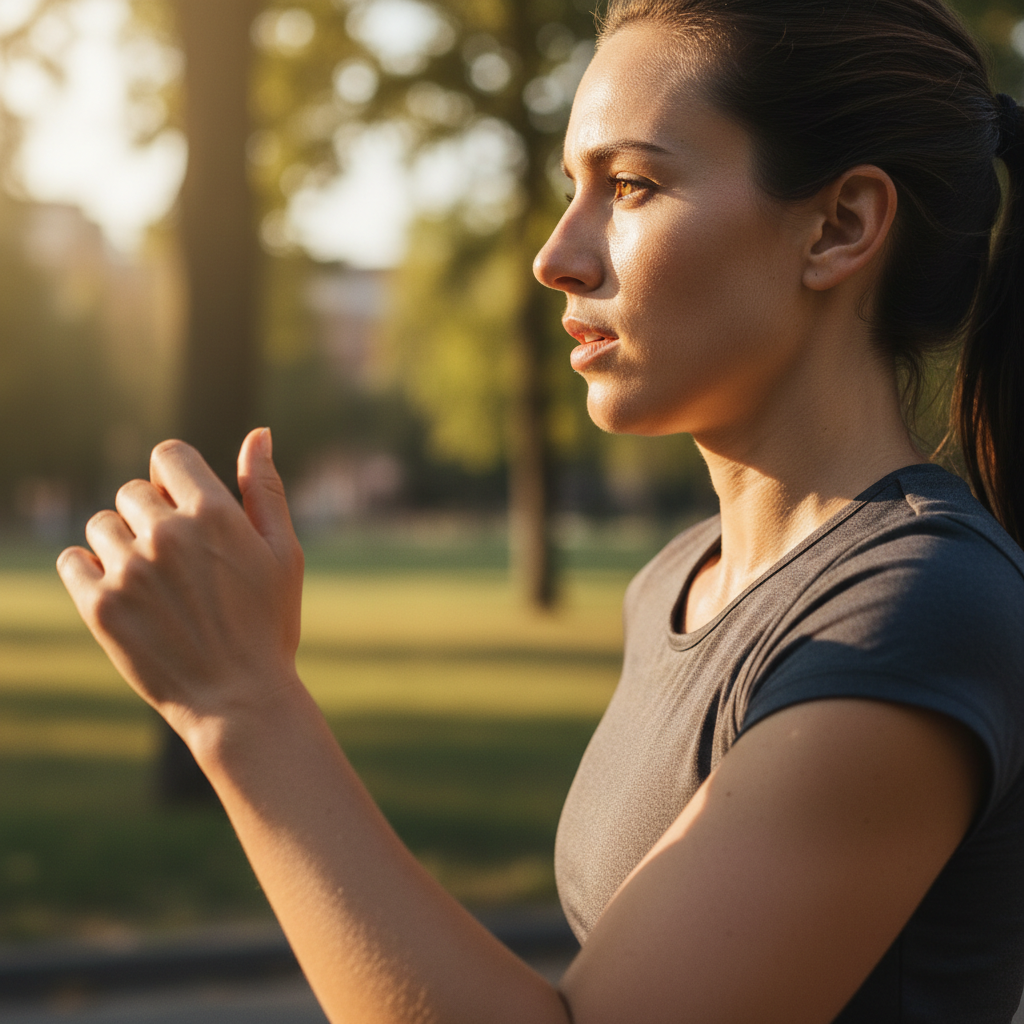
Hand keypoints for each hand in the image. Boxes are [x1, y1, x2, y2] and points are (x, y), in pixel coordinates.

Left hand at [57, 429, 304, 744]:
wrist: (238, 700)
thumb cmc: (269, 625)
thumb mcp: (282, 553)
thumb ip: (264, 489)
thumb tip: (259, 433)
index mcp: (215, 514)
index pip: (169, 456)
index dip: (175, 478)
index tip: (185, 509)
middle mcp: (168, 534)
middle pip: (133, 490)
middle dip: (152, 514)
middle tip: (177, 561)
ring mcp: (130, 570)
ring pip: (102, 525)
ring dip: (121, 543)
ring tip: (152, 583)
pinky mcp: (100, 606)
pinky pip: (72, 560)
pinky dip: (89, 569)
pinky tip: (121, 591)